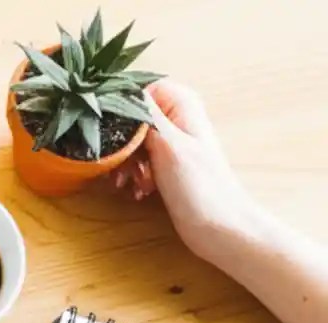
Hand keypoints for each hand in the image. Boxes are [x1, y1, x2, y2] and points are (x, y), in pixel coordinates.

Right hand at [111, 80, 261, 265]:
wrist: (219, 228)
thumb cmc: (199, 187)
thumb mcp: (168, 144)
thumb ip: (144, 114)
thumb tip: (117, 90)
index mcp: (181, 104)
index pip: (138, 88)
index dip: (120, 107)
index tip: (111, 130)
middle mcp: (176, 117)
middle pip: (131, 116)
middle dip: (120, 141)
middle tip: (120, 165)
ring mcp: (171, 142)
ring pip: (131, 140)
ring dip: (124, 162)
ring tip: (129, 182)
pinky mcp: (165, 164)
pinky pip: (137, 160)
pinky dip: (132, 174)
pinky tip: (137, 190)